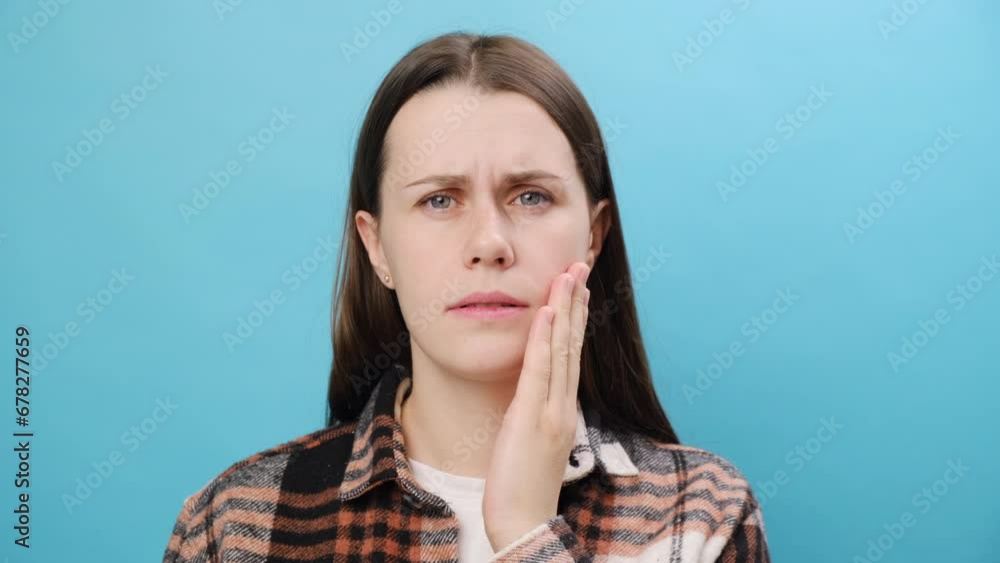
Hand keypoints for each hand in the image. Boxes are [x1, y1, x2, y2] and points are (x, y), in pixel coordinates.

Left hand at [482, 261, 591, 552]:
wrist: (524, 524)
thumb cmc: (522, 490)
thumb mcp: (530, 446)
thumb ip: (533, 418)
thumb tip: (528, 399)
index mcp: (561, 410)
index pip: (569, 356)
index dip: (573, 320)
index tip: (575, 289)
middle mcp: (563, 406)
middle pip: (571, 345)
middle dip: (575, 302)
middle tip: (579, 265)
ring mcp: (551, 411)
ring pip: (561, 350)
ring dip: (565, 308)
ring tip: (568, 274)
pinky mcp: (532, 419)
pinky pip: (538, 371)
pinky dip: (543, 338)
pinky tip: (546, 311)